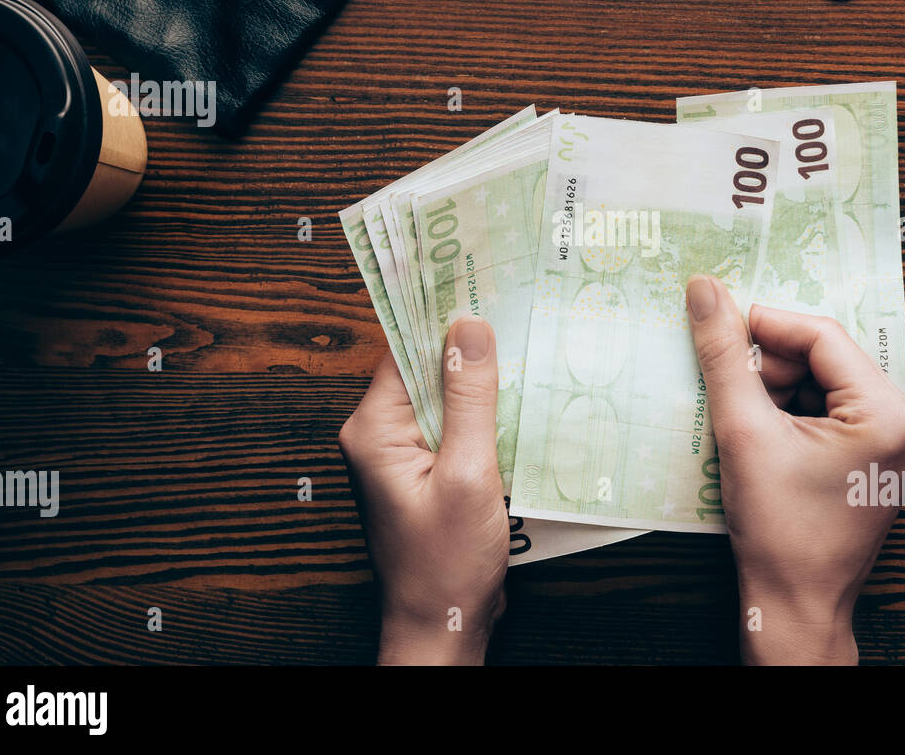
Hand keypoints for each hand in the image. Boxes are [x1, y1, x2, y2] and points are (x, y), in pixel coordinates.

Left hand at [338, 317, 508, 664]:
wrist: (444, 627)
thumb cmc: (446, 563)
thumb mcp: (468, 473)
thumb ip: (470, 398)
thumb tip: (470, 325)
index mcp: (373, 430)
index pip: (405, 350)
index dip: (442, 314)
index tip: (481, 278)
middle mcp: (379, 436)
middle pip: (426, 369)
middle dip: (471, 345)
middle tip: (520, 308)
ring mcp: (403, 457)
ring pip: (445, 398)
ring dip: (484, 382)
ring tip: (532, 349)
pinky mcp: (428, 474)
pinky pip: (456, 428)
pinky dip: (487, 416)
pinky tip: (524, 405)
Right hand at [685, 275, 904, 664]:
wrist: (796, 603)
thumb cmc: (778, 531)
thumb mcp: (743, 431)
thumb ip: (725, 356)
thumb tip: (705, 290)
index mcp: (890, 416)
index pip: (823, 336)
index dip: (766, 325)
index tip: (719, 323)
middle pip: (827, 358)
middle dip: (774, 367)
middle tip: (732, 392)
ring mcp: (904, 440)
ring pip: (828, 380)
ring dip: (782, 389)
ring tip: (749, 424)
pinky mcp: (887, 454)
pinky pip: (837, 406)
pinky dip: (798, 411)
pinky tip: (768, 436)